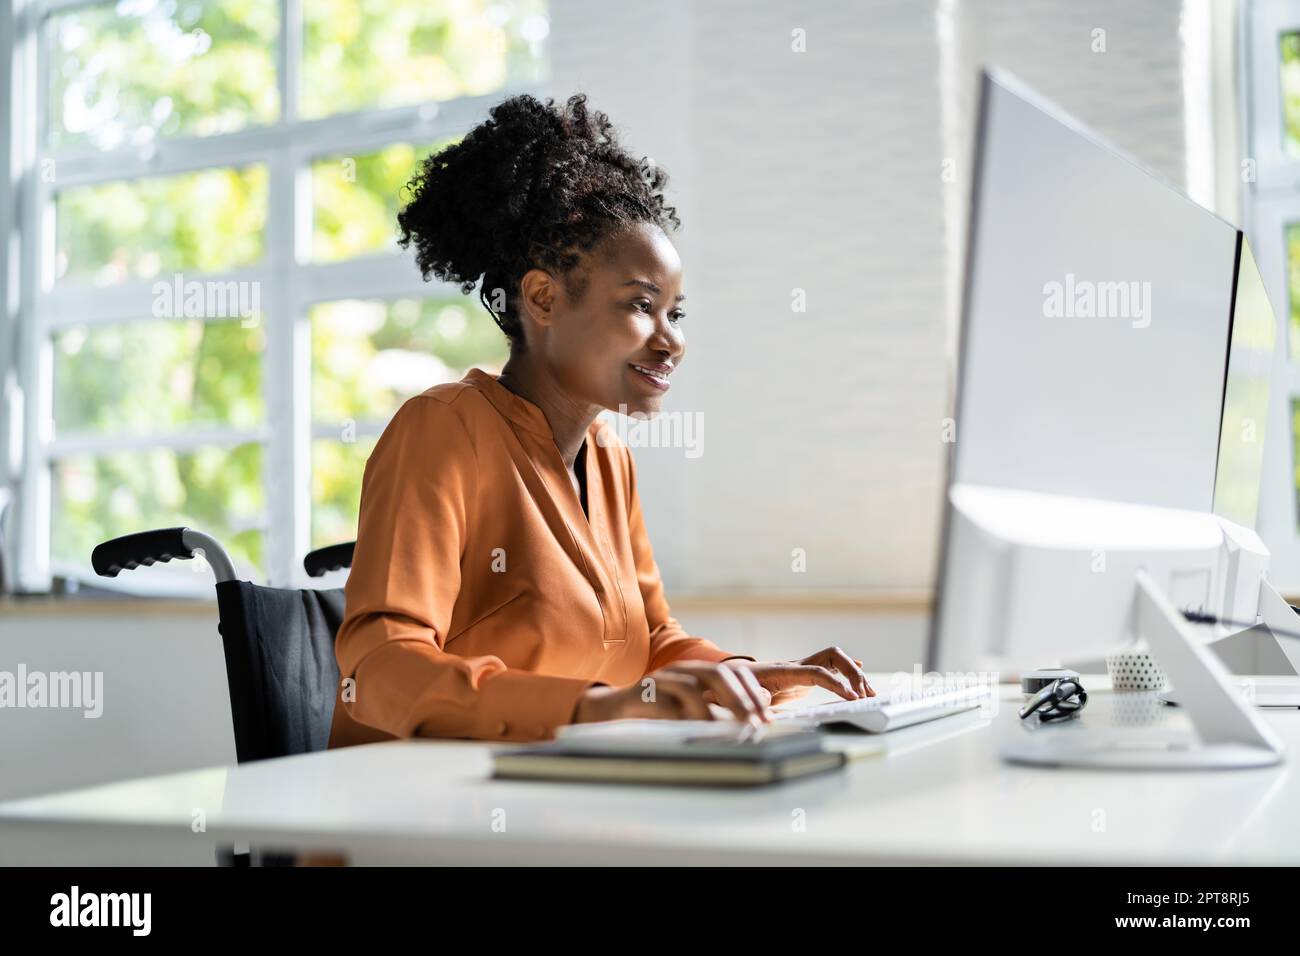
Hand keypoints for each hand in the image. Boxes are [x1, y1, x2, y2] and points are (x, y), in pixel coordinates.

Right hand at [572, 660, 772, 725]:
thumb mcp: (694, 713)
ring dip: (718, 705)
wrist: (613, 713)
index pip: (734, 672)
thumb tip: (763, 707)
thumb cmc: (658, 714)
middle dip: (741, 697)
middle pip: (719, 673)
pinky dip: (688, 714)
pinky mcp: (645, 692)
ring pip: (696, 682)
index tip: (768, 718)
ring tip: (731, 727)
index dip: (754, 692)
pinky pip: (669, 701)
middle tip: (755, 723)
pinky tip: (698, 730)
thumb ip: (723, 709)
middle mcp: (684, 671)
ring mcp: (664, 679)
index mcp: (699, 674)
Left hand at [725, 647, 872, 704]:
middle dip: (852, 673)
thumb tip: (764, 702)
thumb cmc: (735, 686)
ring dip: (854, 674)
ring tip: (870, 693)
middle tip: (863, 696)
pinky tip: (861, 677)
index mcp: (783, 671)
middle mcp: (796, 665)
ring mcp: (802, 668)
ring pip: (835, 660)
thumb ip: (754, 698)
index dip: (835, 684)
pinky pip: (830, 669)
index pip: (817, 672)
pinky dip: (847, 673)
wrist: (729, 676)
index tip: (851, 698)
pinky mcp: (804, 676)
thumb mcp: (742, 695)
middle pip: (833, 657)